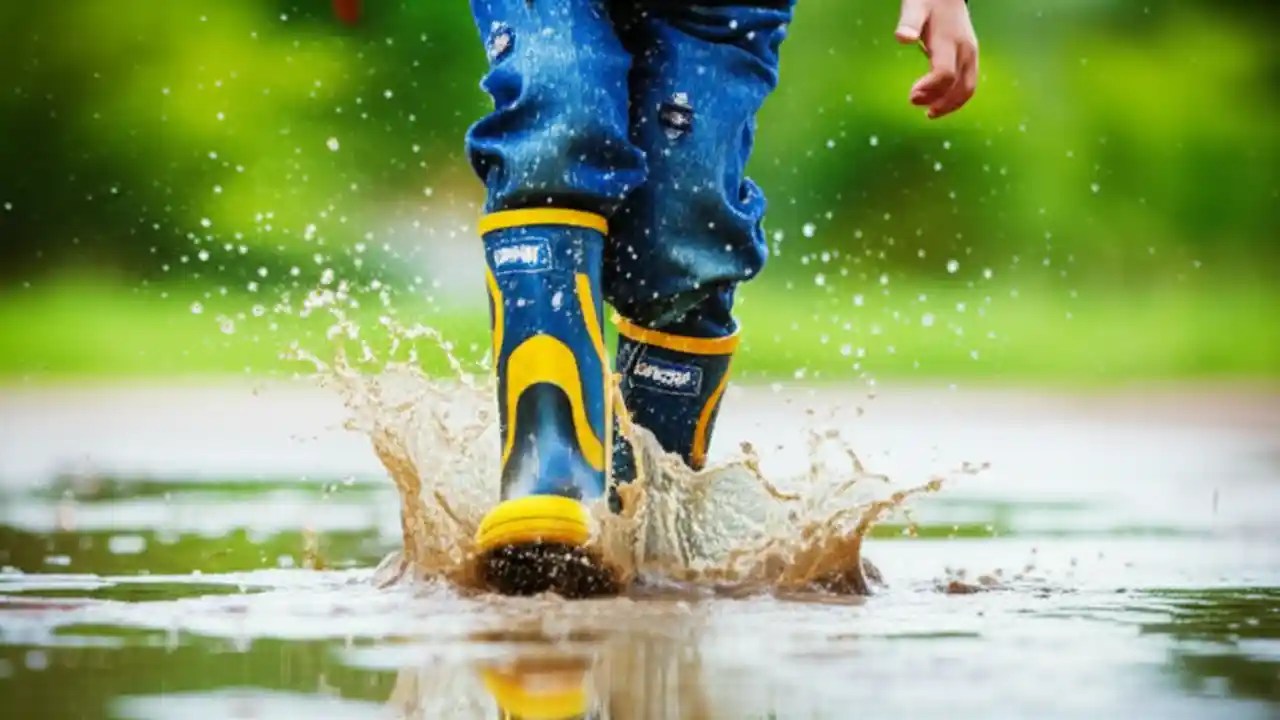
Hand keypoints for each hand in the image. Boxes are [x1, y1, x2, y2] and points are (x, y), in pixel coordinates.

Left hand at [895, 0, 978, 118]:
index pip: (944, 74)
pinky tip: (939, 103)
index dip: (929, 89)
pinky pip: (968, 84)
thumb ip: (909, 23)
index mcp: (949, 41)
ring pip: (968, 88)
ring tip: (929, 113)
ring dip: (950, 105)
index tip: (911, 95)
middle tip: (917, 106)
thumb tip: (902, 38)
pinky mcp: (971, 58)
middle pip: (960, 86)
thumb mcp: (914, 7)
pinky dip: (956, 98)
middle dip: (940, 102)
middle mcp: (965, 50)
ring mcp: (971, 55)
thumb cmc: (926, 1)